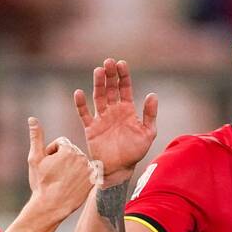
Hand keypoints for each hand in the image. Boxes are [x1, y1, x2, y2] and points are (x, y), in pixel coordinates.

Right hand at [26, 117, 93, 222]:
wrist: (51, 206)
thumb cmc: (41, 182)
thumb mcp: (35, 158)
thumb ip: (36, 137)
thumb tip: (32, 118)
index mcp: (69, 149)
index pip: (61, 143)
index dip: (52, 152)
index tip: (48, 165)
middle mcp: (82, 156)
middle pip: (71, 152)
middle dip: (62, 160)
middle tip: (55, 174)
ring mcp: (89, 169)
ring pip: (79, 162)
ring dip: (72, 168)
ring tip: (63, 180)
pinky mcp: (94, 180)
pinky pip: (87, 172)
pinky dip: (81, 176)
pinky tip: (73, 185)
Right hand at [74, 58, 157, 185]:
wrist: (119, 169)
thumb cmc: (135, 152)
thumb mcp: (148, 133)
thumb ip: (150, 114)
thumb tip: (153, 94)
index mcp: (127, 110)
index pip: (125, 88)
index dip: (123, 75)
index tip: (121, 63)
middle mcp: (113, 110)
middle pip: (110, 88)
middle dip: (110, 75)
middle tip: (108, 61)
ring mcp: (101, 118)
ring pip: (98, 97)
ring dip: (98, 84)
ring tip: (98, 71)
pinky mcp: (91, 128)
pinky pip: (84, 114)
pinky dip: (80, 104)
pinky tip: (79, 93)